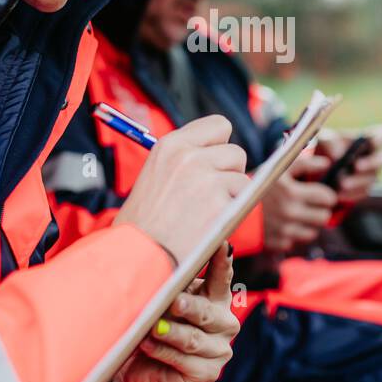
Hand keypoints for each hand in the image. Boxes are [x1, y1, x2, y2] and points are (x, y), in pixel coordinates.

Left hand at [112, 244, 240, 381]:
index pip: (222, 278)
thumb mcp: (160, 301)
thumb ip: (168, 286)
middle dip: (190, 307)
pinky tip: (147, 344)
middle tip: (174, 302)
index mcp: (216, 298)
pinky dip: (162, 351)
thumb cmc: (151, 325)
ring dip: (171, 333)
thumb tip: (157, 264)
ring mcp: (219, 350)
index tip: (221, 244)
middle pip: (207, 312)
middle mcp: (225, 323)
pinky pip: (183, 360)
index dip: (222, 262)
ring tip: (153, 327)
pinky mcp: (207, 373)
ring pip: (193, 339)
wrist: (135, 369)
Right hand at [115, 115, 249, 265]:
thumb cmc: (141, 226)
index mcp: (170, 145)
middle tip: (211, 196)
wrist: (136, 257)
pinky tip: (213, 225)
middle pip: (236, 152)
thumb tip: (214, 155)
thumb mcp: (153, 177)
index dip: (220, 146)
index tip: (213, 165)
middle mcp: (188, 157)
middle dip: (229, 174)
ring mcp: (206, 179)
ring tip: (208, 214)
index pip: (219, 125)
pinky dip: (235, 214)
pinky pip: (246, 201)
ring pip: (243, 178)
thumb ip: (183, 161)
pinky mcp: (220, 204)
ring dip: (233, 197)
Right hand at [260, 152, 338, 253]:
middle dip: (320, 210)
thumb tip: (327, 163)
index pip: (328, 198)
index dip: (326, 195)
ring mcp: (283, 230)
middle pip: (324, 217)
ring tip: (298, 214)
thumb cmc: (257, 184)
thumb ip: (305, 163)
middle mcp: (289, 212)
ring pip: (313, 232)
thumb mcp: (278, 168)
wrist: (229, 205)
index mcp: (292, 192)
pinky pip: (296, 241)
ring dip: (309, 224)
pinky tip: (284, 224)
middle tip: (311, 205)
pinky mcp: (277, 243)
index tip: (320, 193)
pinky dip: (293, 234)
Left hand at [316, 124, 381, 206]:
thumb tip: (337, 155)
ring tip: (341, 184)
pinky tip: (338, 193)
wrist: (321, 167)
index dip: (381, 138)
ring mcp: (372, 174)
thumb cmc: (327, 146)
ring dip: (357, 181)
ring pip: (372, 178)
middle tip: (356, 167)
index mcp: (370, 138)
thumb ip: (330, 141)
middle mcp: (375, 156)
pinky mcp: (364, 189)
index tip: (371, 142)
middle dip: (371, 163)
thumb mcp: (324, 139)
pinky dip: (351, 193)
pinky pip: (363, 192)